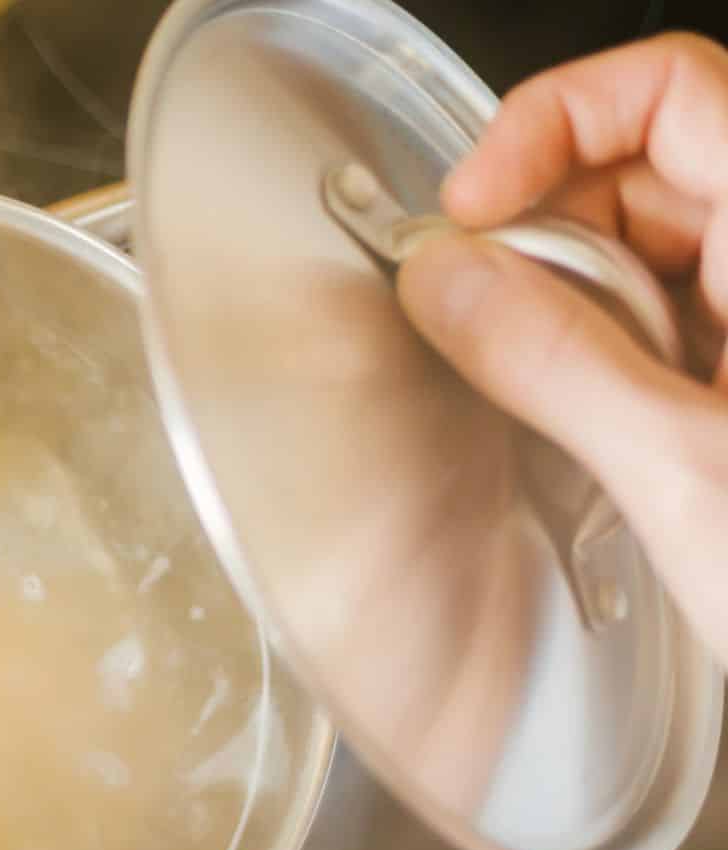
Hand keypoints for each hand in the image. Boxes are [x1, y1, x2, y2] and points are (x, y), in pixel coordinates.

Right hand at [397, 33, 727, 665]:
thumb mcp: (685, 475)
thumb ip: (557, 364)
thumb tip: (447, 281)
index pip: (668, 91)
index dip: (553, 123)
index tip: (470, 209)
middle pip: (645, 167)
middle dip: (543, 228)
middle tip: (478, 309)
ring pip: (646, 250)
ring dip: (567, 302)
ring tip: (543, 387)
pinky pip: (662, 324)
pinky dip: (601, 355)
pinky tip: (586, 422)